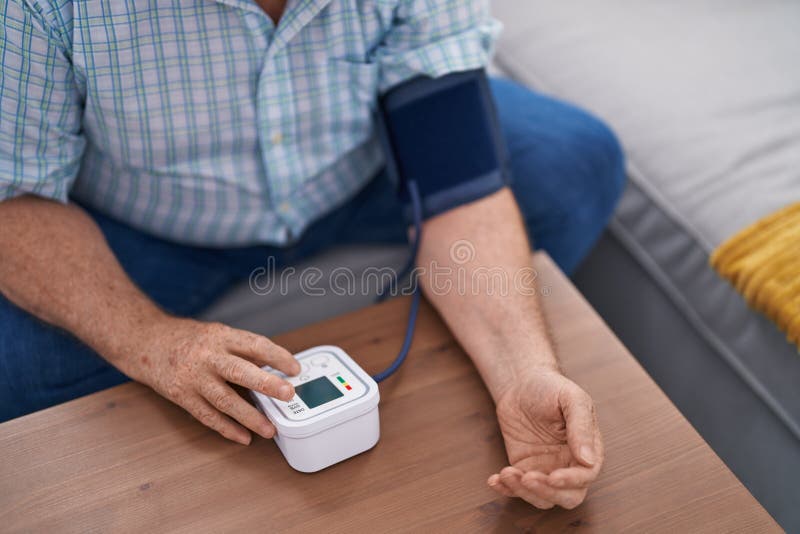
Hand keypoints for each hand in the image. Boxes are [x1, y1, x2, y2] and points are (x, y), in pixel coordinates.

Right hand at [122, 317, 299, 444]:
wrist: (146, 341)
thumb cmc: (188, 339)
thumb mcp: (217, 334)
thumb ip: (243, 349)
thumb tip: (274, 366)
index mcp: (221, 336)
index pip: (254, 344)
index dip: (277, 356)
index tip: (295, 368)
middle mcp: (207, 356)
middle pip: (240, 371)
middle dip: (267, 384)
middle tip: (289, 394)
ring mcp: (193, 377)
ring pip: (224, 399)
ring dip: (249, 416)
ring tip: (269, 429)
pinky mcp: (181, 395)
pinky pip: (207, 415)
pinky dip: (226, 428)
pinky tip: (243, 437)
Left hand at [487, 369, 603, 509]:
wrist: (521, 383)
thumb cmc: (551, 387)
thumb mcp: (571, 399)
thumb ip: (581, 427)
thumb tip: (588, 460)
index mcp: (587, 448)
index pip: (585, 475)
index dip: (571, 481)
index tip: (553, 476)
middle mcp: (569, 464)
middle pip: (567, 496)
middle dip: (547, 492)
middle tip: (528, 478)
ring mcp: (546, 468)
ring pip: (542, 497)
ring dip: (524, 492)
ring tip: (507, 473)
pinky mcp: (524, 468)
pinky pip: (518, 488)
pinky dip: (506, 489)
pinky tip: (495, 480)